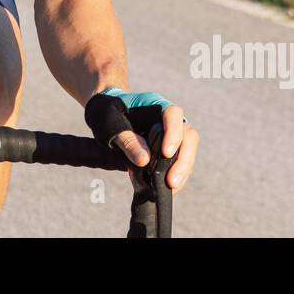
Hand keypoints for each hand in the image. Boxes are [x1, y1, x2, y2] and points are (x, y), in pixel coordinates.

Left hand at [84, 87, 199, 192]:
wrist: (105, 117)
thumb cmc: (106, 113)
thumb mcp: (108, 122)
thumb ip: (125, 139)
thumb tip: (144, 160)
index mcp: (154, 105)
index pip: (173, 114)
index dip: (174, 133)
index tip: (166, 153)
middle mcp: (168, 119)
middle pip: (188, 135)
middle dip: (183, 159)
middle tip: (171, 182)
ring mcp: (171, 134)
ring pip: (188, 151)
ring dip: (182, 171)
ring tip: (170, 188)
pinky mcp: (169, 150)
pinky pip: (180, 162)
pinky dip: (177, 176)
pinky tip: (168, 188)